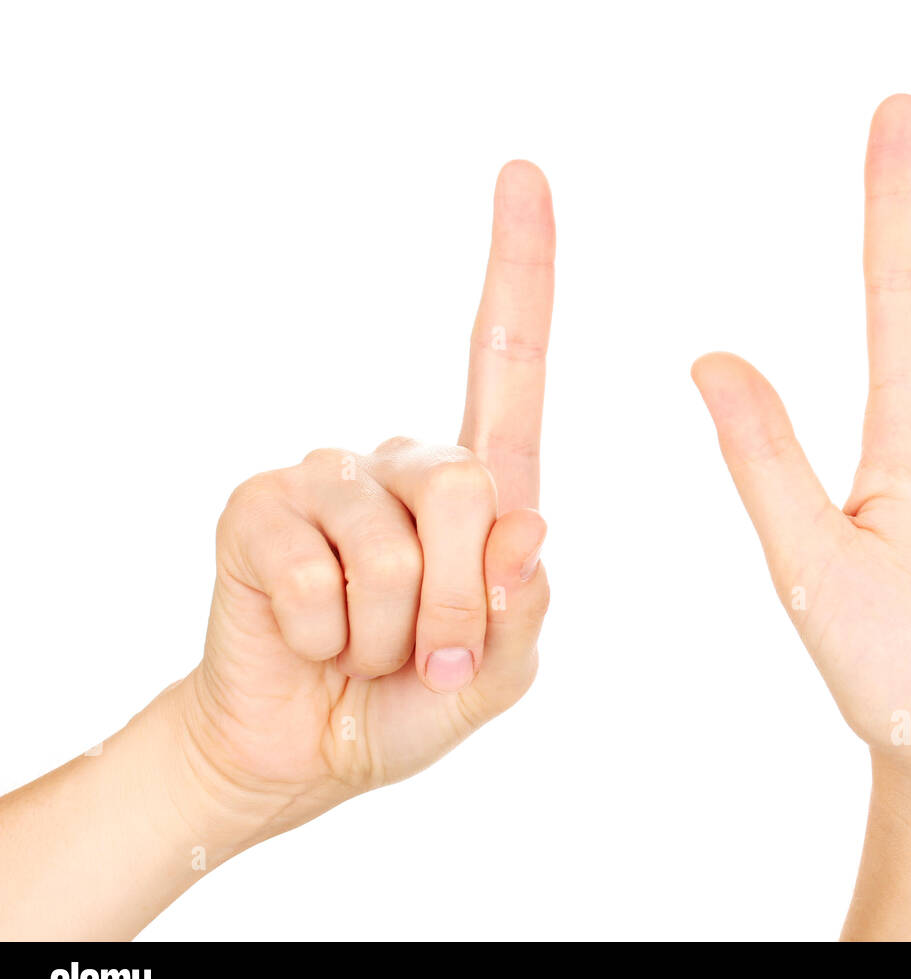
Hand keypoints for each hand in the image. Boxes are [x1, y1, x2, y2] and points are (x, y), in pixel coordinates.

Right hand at [171, 161, 555, 854]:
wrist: (309, 748)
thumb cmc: (412, 695)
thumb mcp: (499, 669)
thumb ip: (522, 603)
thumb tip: (527, 521)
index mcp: (475, 485)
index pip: (507, 364)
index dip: (523, 270)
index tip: (526, 173)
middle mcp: (401, 460)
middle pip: (467, 484)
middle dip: (460, 603)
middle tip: (432, 654)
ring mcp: (326, 477)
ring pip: (391, 546)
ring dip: (390, 634)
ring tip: (364, 647)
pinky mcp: (257, 506)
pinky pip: (317, 575)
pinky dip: (328, 638)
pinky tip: (312, 638)